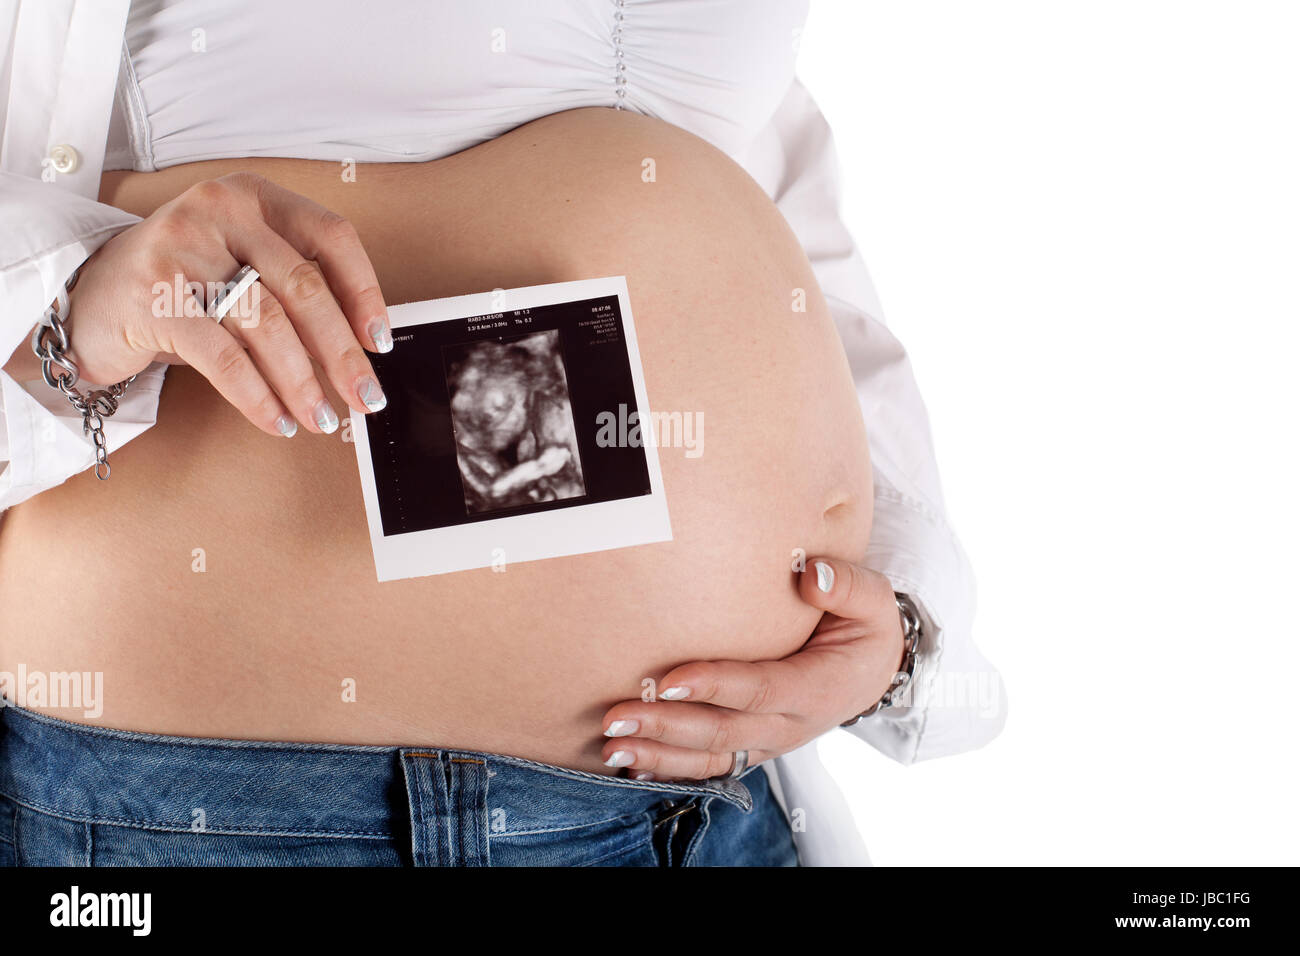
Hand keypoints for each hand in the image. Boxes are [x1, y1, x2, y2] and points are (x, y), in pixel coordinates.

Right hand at [55, 172, 390, 435]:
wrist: (86, 298)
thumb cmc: (181, 286)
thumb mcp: (241, 266)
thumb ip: (294, 289)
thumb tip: (360, 350)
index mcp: (253, 196)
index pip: (331, 236)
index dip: (364, 291)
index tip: (381, 340)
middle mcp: (219, 211)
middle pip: (305, 288)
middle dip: (342, 353)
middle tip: (365, 396)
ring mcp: (183, 250)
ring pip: (268, 325)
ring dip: (302, 382)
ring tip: (320, 417)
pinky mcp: (154, 298)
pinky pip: (224, 357)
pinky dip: (258, 396)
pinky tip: (277, 419)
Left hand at [598, 557, 907, 779]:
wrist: (874, 671)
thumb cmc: (866, 627)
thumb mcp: (874, 600)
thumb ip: (846, 586)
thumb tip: (809, 575)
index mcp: (818, 688)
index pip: (760, 690)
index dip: (715, 686)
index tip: (670, 678)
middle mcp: (789, 724)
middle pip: (723, 732)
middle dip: (667, 726)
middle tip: (617, 715)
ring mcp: (768, 741)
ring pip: (711, 758)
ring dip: (658, 755)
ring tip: (612, 746)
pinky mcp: (752, 746)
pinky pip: (709, 766)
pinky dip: (668, 769)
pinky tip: (630, 765)